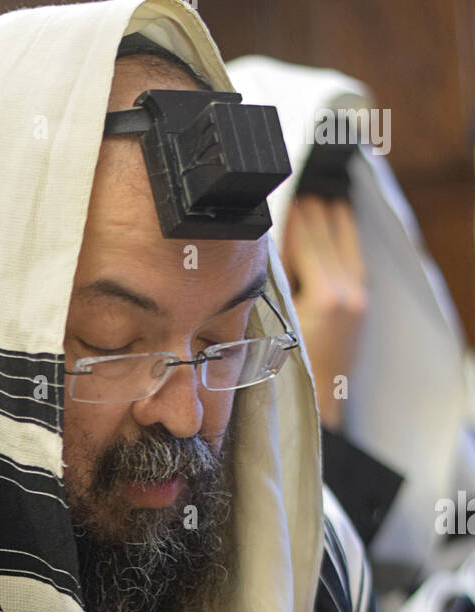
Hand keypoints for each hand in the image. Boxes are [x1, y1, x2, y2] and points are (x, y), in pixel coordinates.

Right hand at [282, 196, 366, 428]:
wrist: (319, 402)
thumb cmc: (286, 372)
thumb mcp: (271, 324)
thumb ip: (272, 285)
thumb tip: (263, 248)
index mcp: (326, 295)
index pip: (305, 237)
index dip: (288, 216)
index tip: (275, 200)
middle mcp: (349, 290)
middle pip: (326, 231)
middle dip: (307, 210)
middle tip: (289, 194)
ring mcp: (360, 293)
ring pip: (344, 236)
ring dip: (327, 217)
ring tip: (311, 200)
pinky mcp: (363, 298)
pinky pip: (354, 252)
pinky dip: (343, 233)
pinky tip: (332, 221)